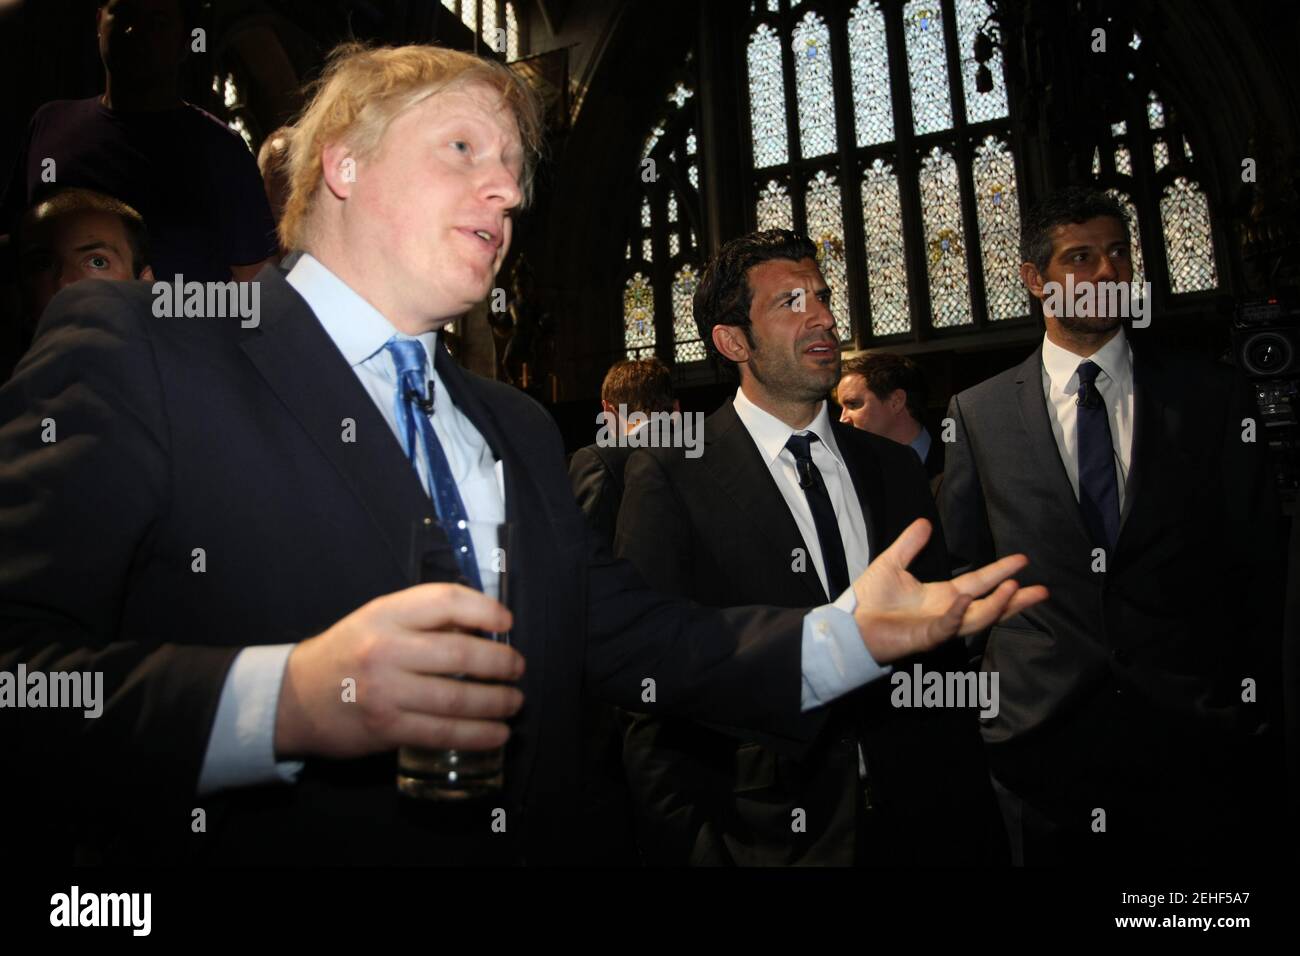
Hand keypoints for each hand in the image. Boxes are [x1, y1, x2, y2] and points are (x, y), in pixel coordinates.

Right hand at [273, 583, 524, 759]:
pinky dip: (477, 734)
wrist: (295, 698)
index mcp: (385, 614)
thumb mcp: (377, 620)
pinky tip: (498, 733)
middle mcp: (385, 649)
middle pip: (460, 654)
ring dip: (496, 702)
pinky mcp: (386, 728)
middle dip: (500, 663)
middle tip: (518, 668)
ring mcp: (385, 692)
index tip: (507, 622)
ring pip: (456, 698)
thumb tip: (482, 629)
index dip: (484, 610)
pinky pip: (443, 732)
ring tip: (515, 702)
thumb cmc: (348, 653)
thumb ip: (423, 619)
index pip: (445, 601)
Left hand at [852, 518, 1047, 664]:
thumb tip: (925, 522)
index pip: (979, 583)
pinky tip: (967, 599)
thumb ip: (910, 545)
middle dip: (1016, 599)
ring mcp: (939, 627)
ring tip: (1016, 589)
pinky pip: (947, 626)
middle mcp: (948, 612)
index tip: (1023, 561)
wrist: (850, 624)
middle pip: (990, 605)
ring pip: (977, 618)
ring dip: (997, 605)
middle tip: (1042, 590)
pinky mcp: (925, 638)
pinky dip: (958, 615)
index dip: (1000, 572)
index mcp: (943, 596)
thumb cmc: (870, 600)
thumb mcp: (892, 564)